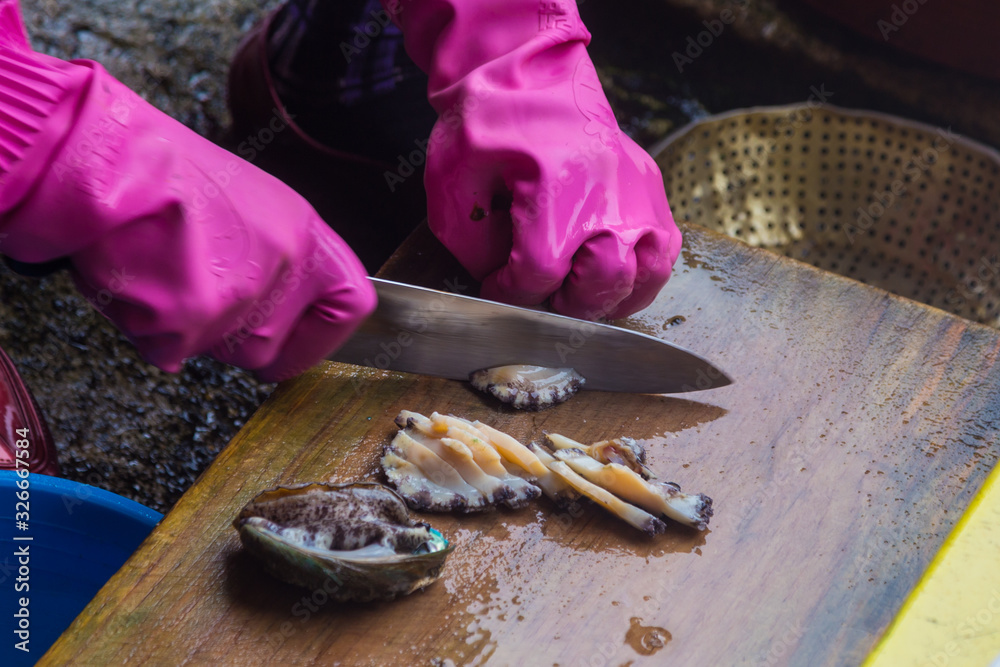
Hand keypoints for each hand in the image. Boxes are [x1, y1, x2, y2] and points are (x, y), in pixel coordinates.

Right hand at [0, 22, 373, 381]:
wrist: (104, 158)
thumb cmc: (164, 173)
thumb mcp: (248, 203)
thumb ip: (271, 259)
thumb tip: (270, 313)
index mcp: (304, 232)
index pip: (351, 305)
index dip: (322, 335)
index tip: (297, 342)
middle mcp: (284, 265)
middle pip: (272, 345)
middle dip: (232, 335)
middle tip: (196, 289)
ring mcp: (241, 296)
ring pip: (223, 351)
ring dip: (190, 330)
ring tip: (163, 273)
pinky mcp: (194, 317)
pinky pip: (171, 351)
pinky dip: (148, 329)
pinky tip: (139, 283)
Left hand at [388, 0, 681, 318]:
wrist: (529, 69)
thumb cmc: (488, 121)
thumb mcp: (452, 180)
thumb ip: (473, 243)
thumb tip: (503, 282)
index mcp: (554, 185)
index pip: (540, 272)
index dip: (512, 292)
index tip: (497, 287)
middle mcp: (606, 191)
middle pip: (601, 281)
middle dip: (565, 302)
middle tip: (543, 294)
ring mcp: (636, 189)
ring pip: (644, 273)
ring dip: (610, 297)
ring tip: (580, 296)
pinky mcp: (649, 185)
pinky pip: (665, 248)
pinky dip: (641, 275)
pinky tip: (612, 279)